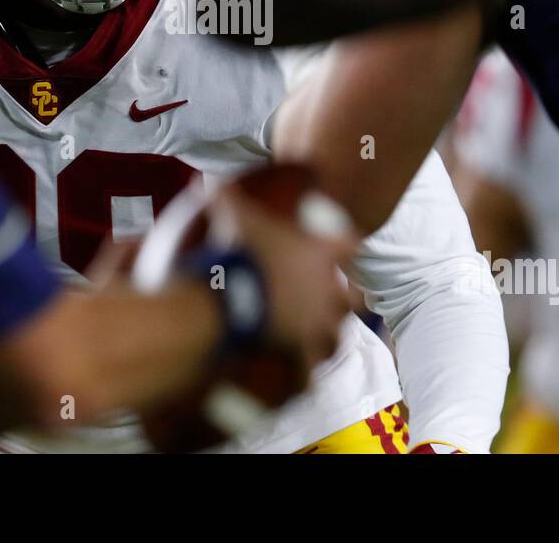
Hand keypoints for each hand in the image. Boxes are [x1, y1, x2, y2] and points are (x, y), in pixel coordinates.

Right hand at [210, 183, 357, 371]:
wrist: (219, 310)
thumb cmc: (230, 255)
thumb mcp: (227, 215)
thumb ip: (225, 198)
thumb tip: (208, 182)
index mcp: (318, 256)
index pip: (349, 245)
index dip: (343, 244)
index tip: (337, 245)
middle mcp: (327, 295)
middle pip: (350, 298)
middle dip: (338, 297)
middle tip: (318, 296)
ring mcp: (316, 334)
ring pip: (335, 339)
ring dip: (322, 335)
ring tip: (305, 335)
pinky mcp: (301, 366)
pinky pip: (307, 374)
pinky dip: (298, 371)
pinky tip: (285, 370)